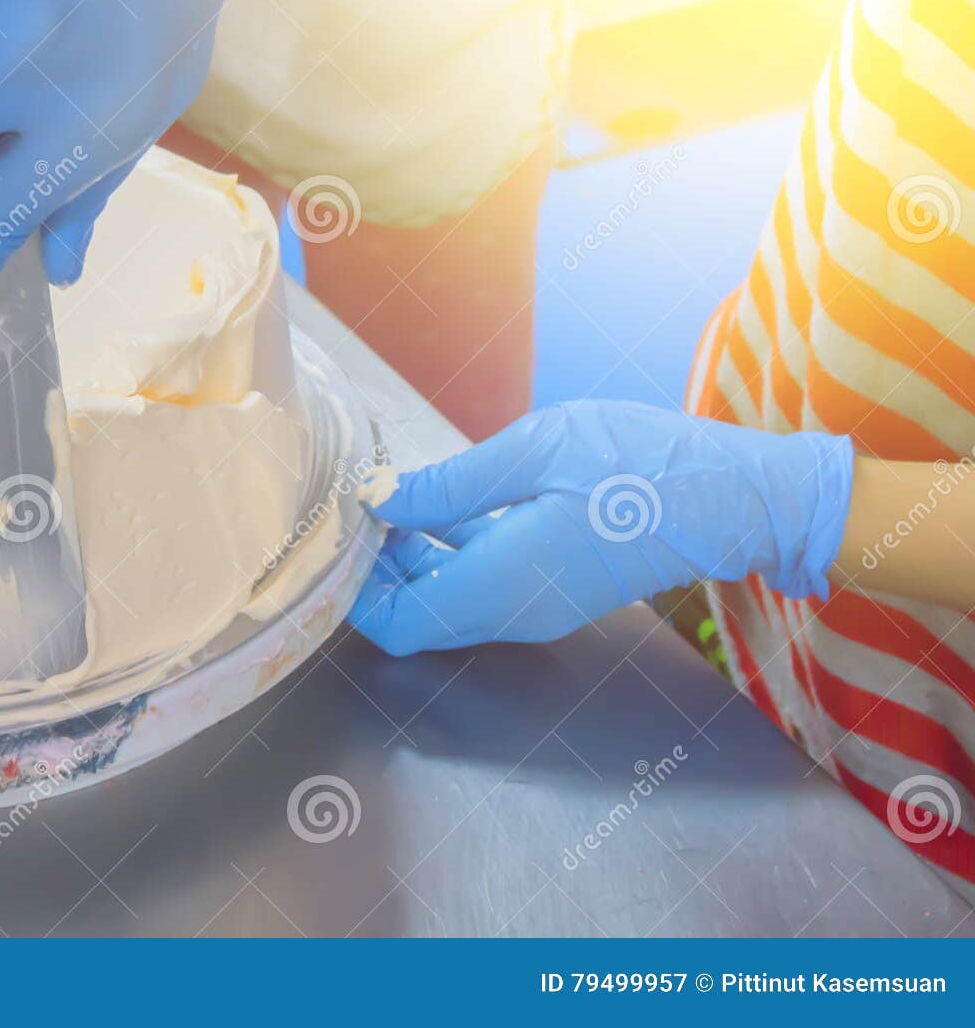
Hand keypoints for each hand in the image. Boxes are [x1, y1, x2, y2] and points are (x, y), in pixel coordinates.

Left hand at [349, 401, 854, 654]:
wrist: (732, 497)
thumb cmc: (643, 466)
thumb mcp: (536, 452)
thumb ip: (452, 483)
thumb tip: (383, 500)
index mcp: (499, 583)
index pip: (395, 624)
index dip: (355, 588)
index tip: (342, 531)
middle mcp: (510, 611)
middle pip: (414, 616)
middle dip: (376, 567)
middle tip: (363, 501)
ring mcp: (533, 606)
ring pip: (444, 601)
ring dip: (411, 557)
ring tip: (397, 492)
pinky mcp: (550, 590)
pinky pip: (478, 585)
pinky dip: (447, 552)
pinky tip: (444, 501)